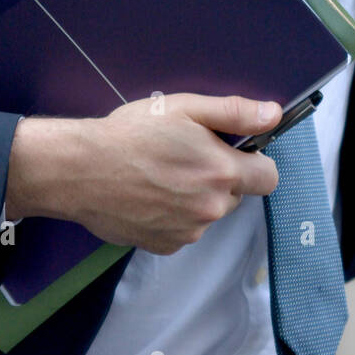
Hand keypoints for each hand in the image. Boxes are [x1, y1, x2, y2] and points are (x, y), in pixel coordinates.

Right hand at [4, 94, 281, 253]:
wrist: (81, 171)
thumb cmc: (131, 133)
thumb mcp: (185, 108)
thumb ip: (234, 113)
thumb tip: (273, 115)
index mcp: (221, 172)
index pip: (269, 177)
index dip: (256, 161)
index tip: (235, 150)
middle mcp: (210, 209)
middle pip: (235, 194)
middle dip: (220, 176)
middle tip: (185, 154)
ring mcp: (188, 232)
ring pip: (208, 212)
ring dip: (196, 196)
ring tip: (161, 173)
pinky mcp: (165, 246)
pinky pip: (184, 229)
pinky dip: (174, 215)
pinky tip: (149, 194)